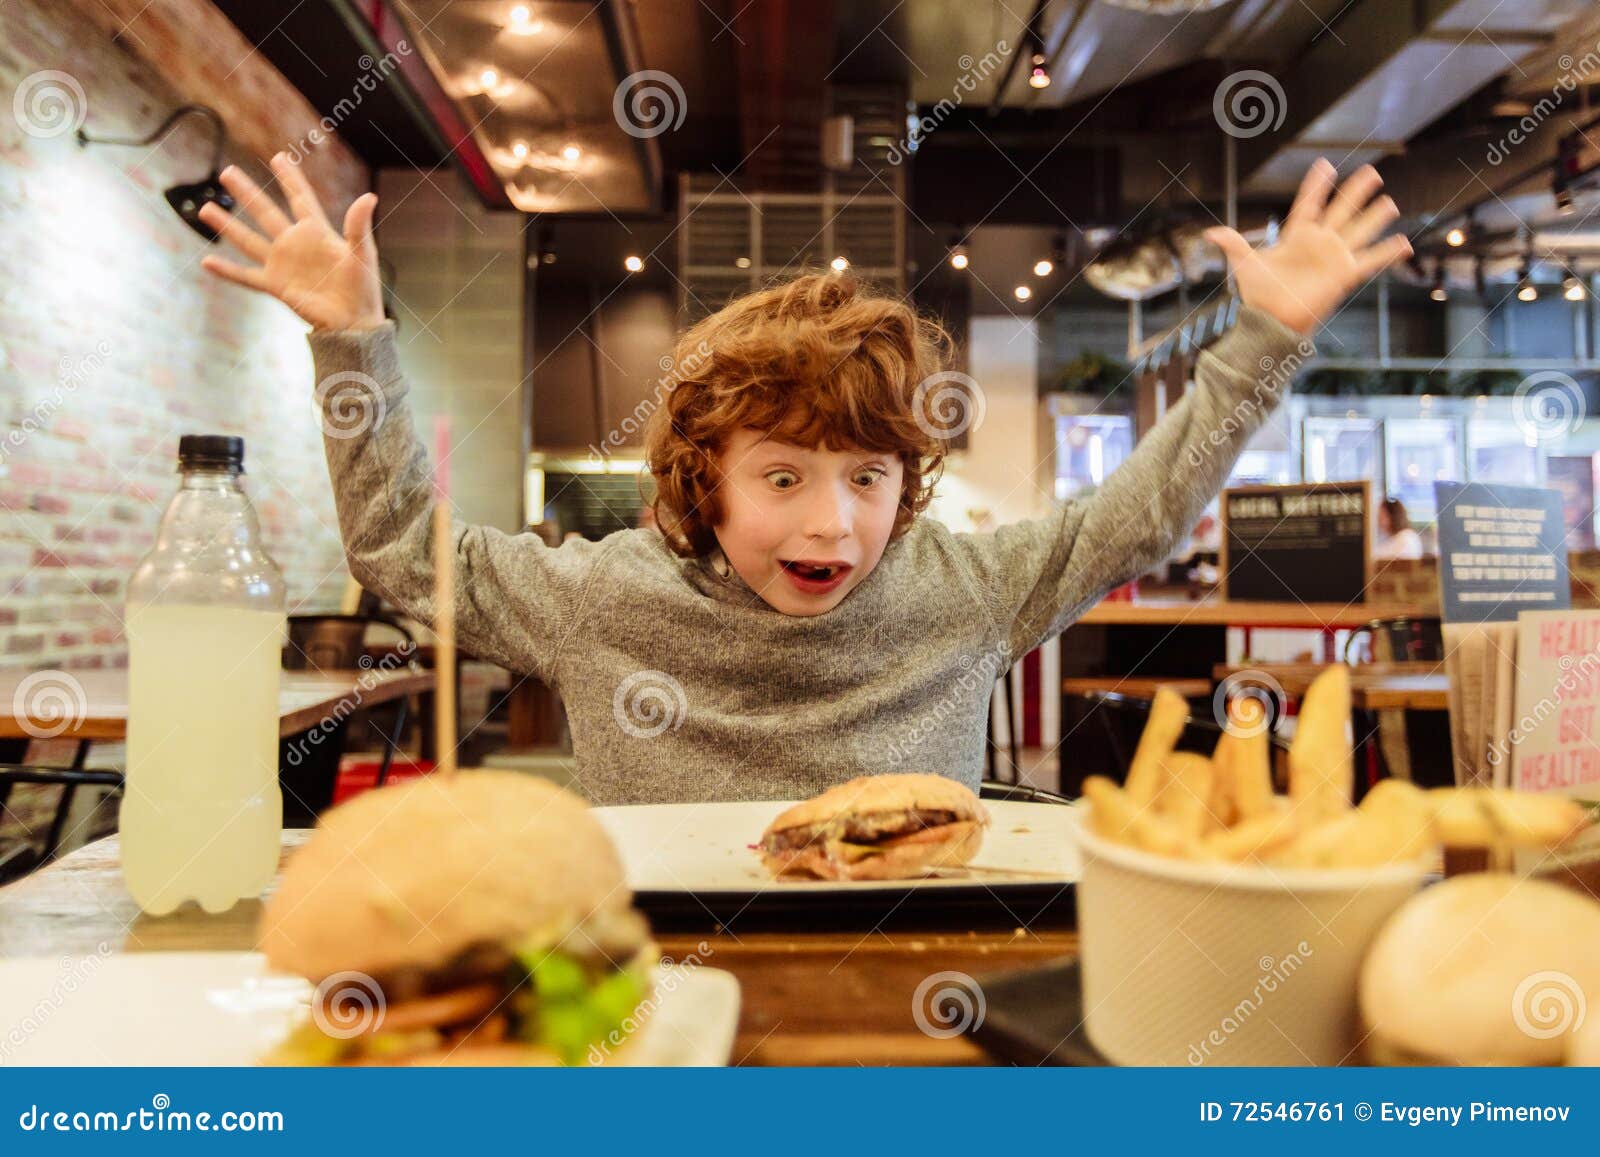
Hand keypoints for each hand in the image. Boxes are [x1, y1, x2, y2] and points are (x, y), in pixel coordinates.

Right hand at [199, 153, 385, 331]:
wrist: (355, 322)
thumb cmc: (363, 288)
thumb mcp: (363, 254)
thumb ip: (358, 226)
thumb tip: (369, 197)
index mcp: (318, 233)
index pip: (300, 198)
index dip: (290, 178)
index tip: (277, 157)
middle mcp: (295, 245)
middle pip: (266, 212)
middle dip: (247, 192)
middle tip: (227, 172)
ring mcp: (283, 265)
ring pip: (249, 240)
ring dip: (227, 226)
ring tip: (205, 209)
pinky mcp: (276, 286)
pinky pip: (246, 277)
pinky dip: (227, 271)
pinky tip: (207, 262)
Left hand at [1204, 159, 1411, 335]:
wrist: (1272, 321)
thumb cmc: (1259, 295)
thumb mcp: (1245, 264)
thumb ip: (1233, 244)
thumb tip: (1208, 232)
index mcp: (1296, 236)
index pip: (1309, 204)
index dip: (1316, 186)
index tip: (1325, 165)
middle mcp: (1319, 243)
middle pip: (1341, 210)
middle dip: (1355, 191)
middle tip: (1372, 171)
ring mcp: (1334, 258)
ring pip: (1359, 230)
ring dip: (1375, 217)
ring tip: (1390, 202)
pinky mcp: (1344, 275)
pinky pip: (1371, 261)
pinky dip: (1388, 253)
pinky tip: (1404, 243)